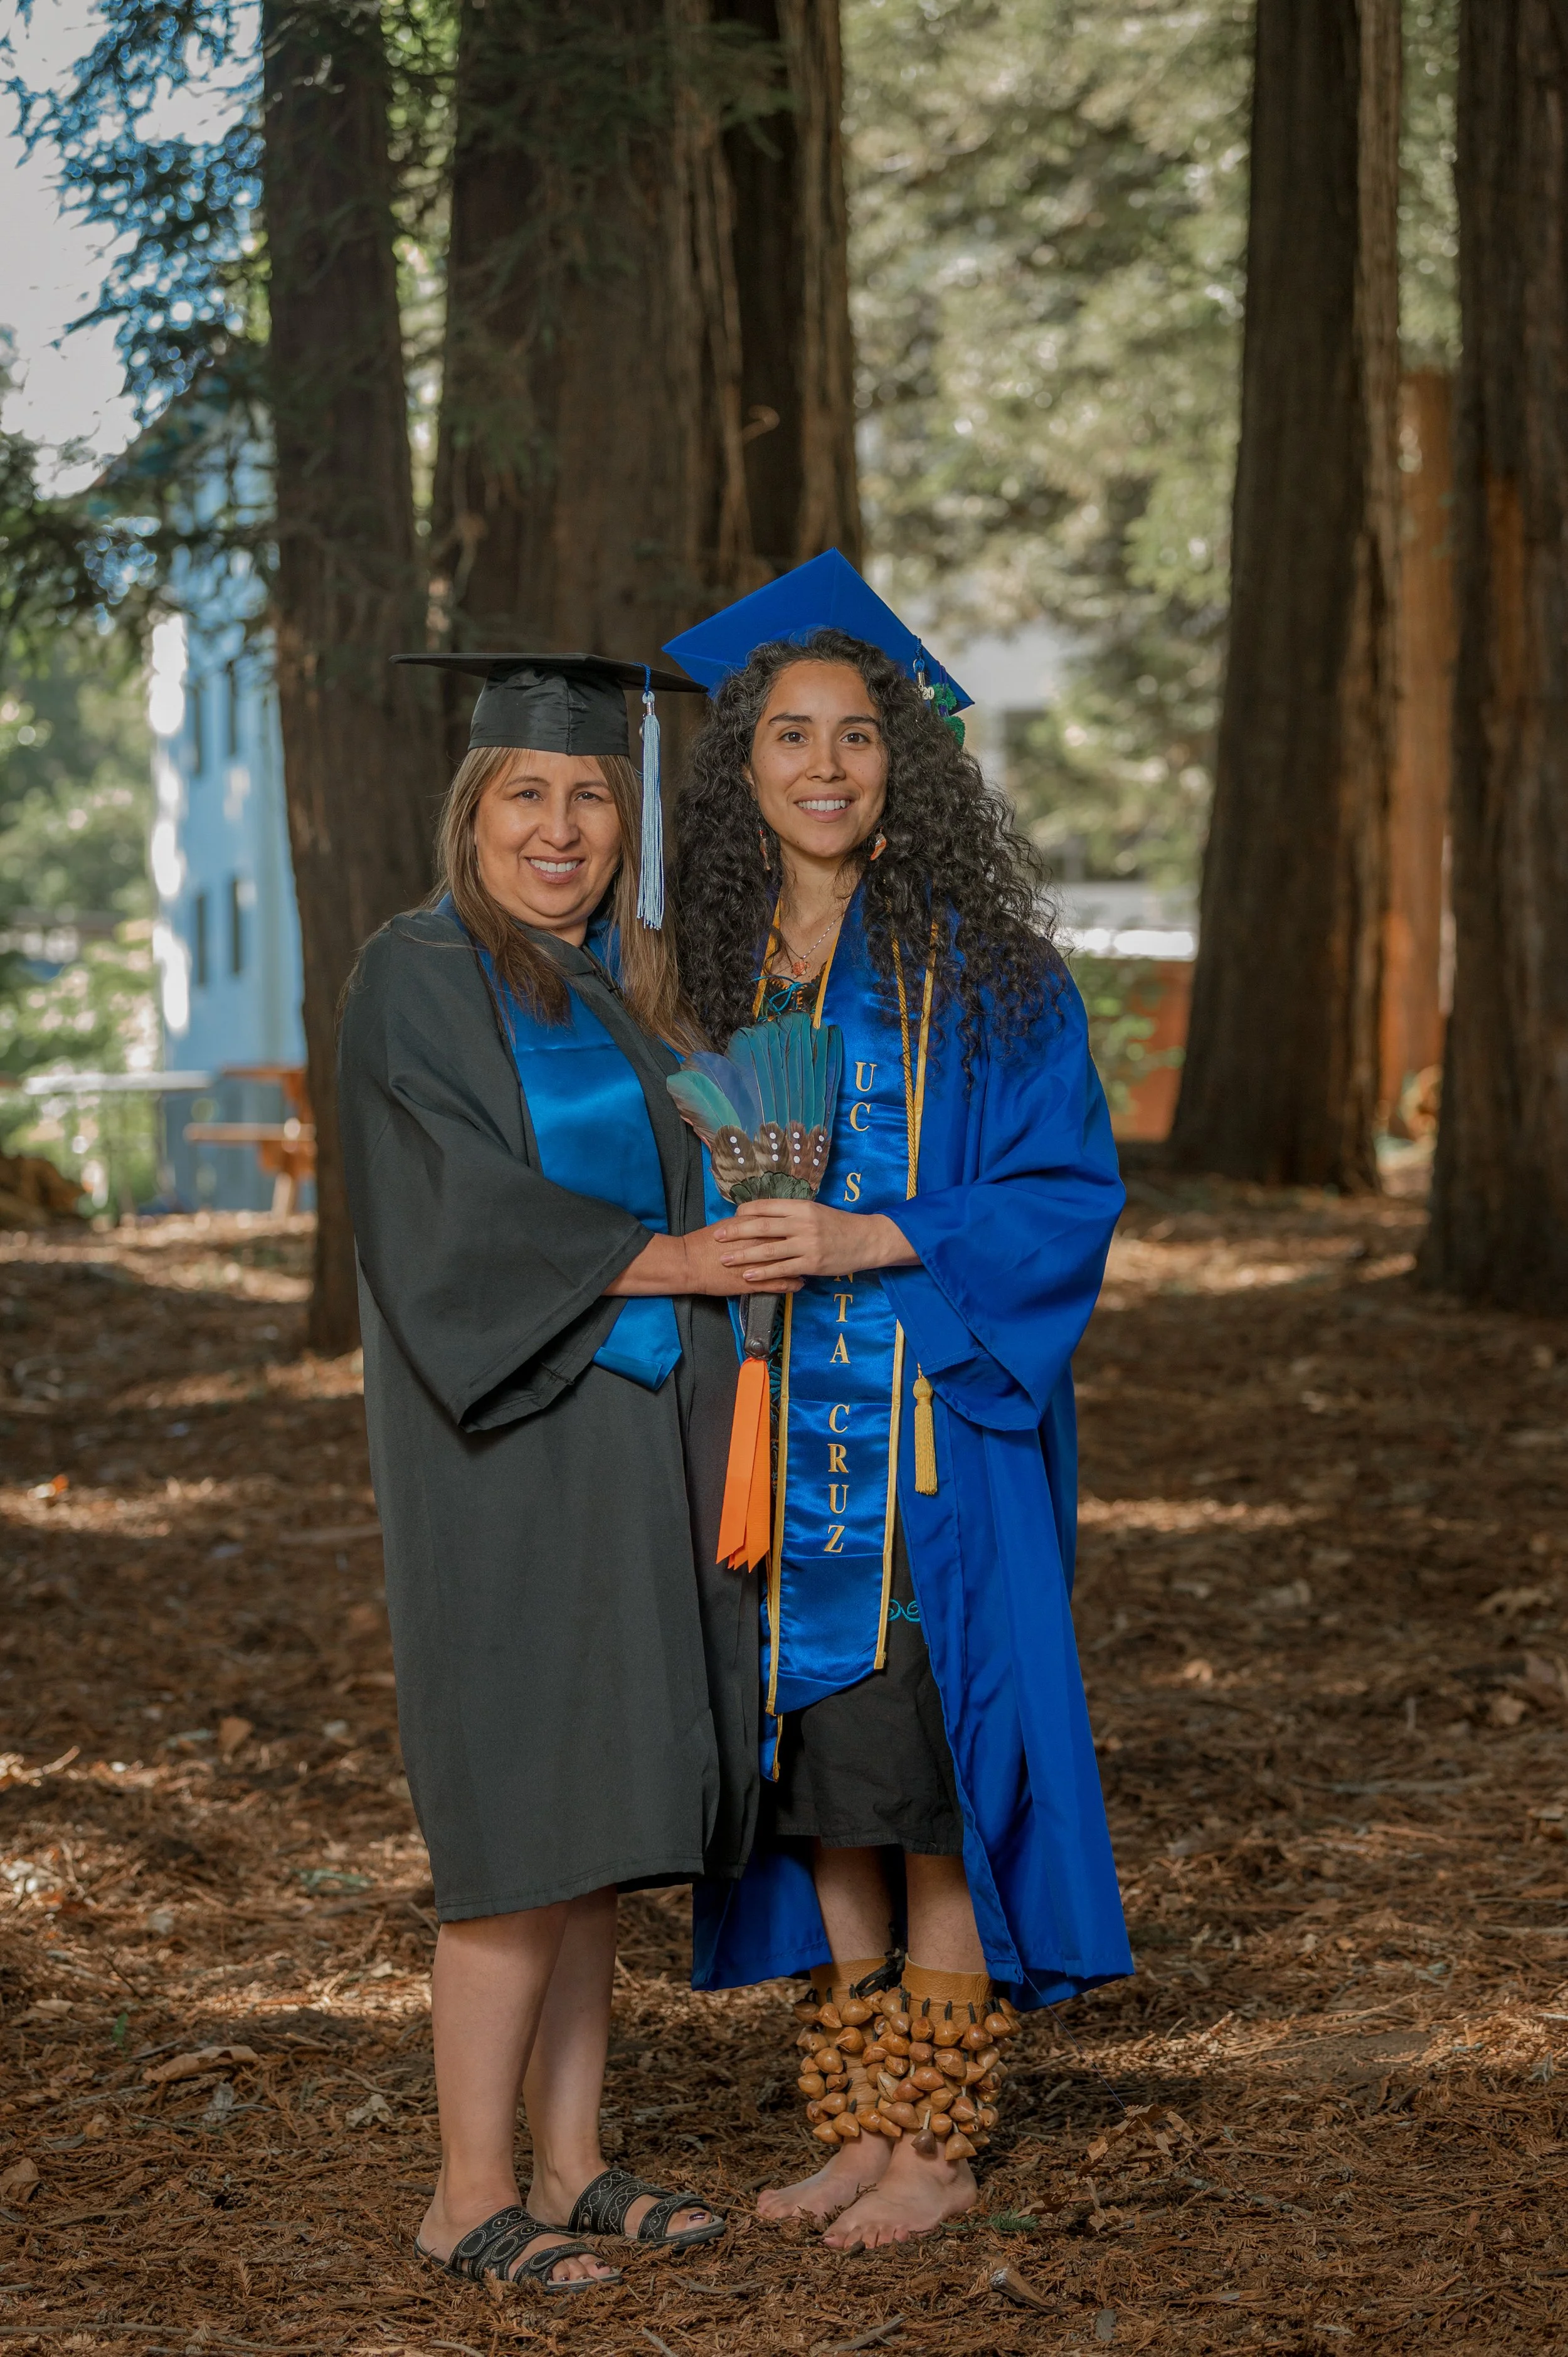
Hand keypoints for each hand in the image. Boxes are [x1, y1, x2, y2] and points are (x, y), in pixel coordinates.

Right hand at [683, 1220, 803, 1296]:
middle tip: (818, 1245)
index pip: (783, 1224)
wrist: (689, 1262)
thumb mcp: (730, 1224)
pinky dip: (791, 1285)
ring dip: (801, 1266)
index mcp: (753, 1227)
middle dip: (805, 1245)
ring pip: (788, 1265)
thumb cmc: (707, 1241)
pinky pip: (778, 1284)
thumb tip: (764, 1217)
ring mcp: (757, 1265)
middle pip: (790, 1243)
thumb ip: (750, 1221)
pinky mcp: (752, 1283)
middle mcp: (759, 1245)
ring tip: (812, 1266)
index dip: (798, 1226)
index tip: (809, 1227)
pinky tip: (800, 1284)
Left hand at [716, 1199, 917, 1281]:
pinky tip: (748, 1276)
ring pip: (768, 1249)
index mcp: (801, 1207)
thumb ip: (792, 1214)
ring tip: (725, 1258)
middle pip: (762, 1226)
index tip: (731, 1217)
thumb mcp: (815, 1211)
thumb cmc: (838, 1225)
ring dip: (744, 1254)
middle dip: (736, 1232)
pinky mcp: (811, 1263)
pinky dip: (763, 1273)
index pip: (767, 1206)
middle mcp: (802, 1223)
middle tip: (717, 1236)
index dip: (746, 1212)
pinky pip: (782, 1269)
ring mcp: (807, 1244)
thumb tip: (764, 1215)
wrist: (866, 1240)